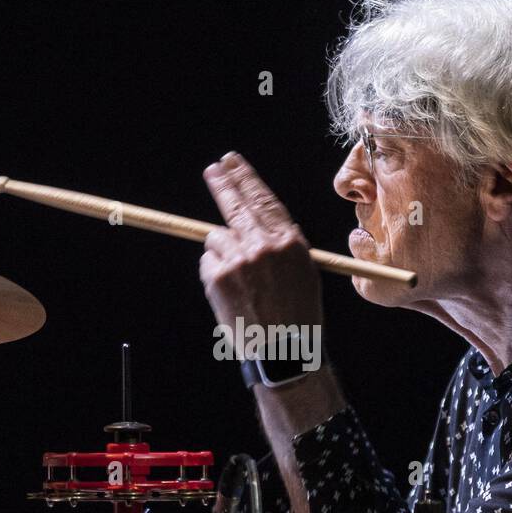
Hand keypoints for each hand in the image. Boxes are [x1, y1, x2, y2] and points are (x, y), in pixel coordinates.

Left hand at [200, 152, 323, 338]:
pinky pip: (208, 262)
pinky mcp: (220, 276)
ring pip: (217, 238)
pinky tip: (232, 293)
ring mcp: (239, 259)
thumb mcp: (303, 272)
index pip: (263, 199)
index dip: (245, 178)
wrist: (283, 349)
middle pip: (236, 205)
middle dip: (223, 183)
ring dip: (222, 251)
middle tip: (214, 169)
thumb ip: (280, 245)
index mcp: (289, 242)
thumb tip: (254, 225)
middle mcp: (264, 245)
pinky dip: (215, 273)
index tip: (232, 163)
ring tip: (239, 280)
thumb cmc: (296, 314)